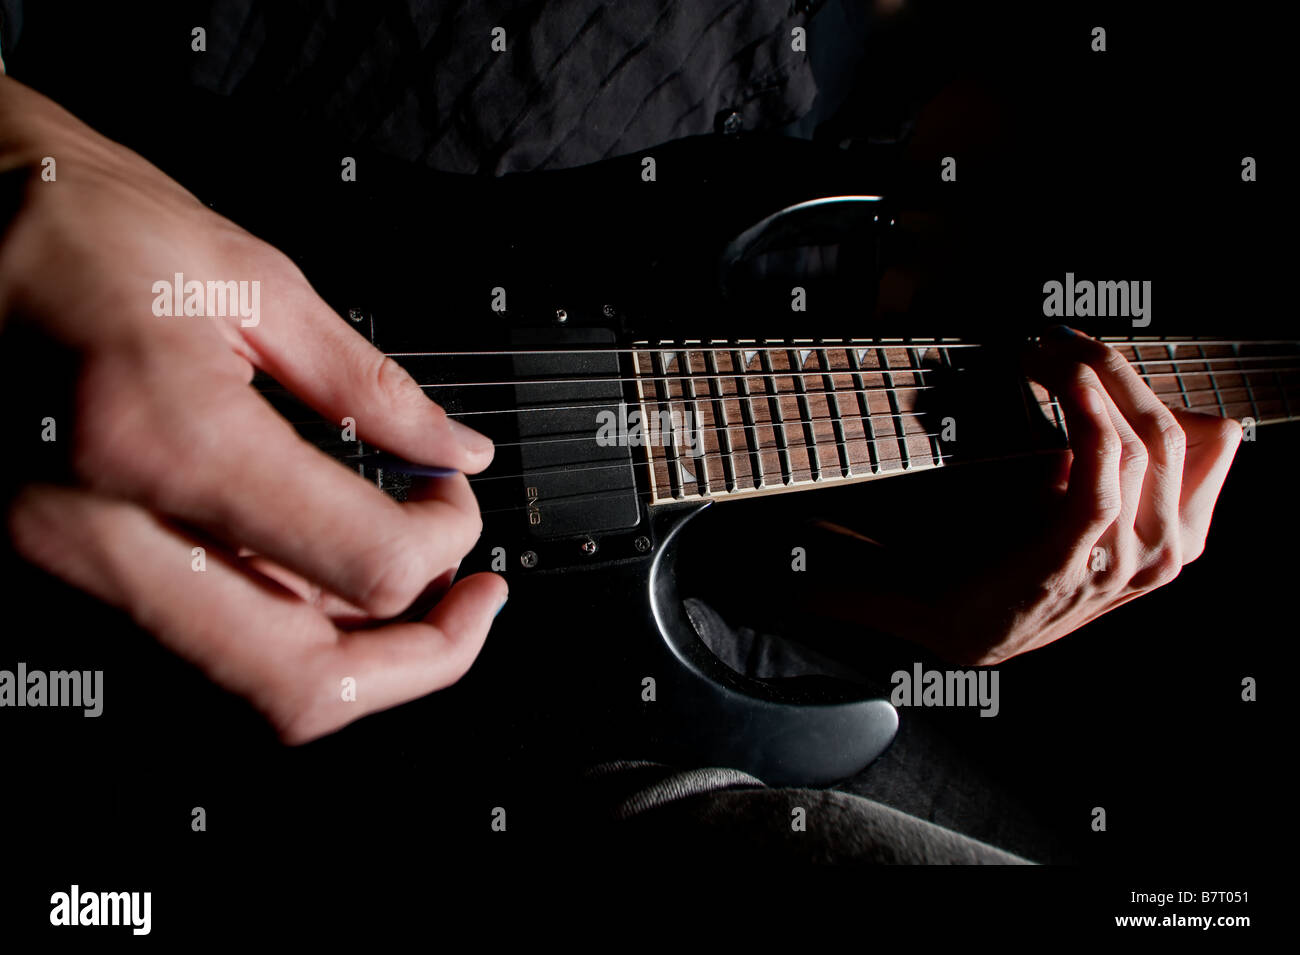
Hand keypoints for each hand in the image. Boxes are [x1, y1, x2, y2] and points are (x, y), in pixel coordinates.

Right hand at [1, 77, 506, 740]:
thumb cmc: (77, 232)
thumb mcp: (249, 282)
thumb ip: (369, 387)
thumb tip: (454, 450)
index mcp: (166, 443)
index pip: (363, 565)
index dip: (444, 543)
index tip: (456, 502)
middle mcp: (100, 533)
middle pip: (306, 683)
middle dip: (421, 656)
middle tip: (469, 602)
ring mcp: (69, 568)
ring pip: (255, 686)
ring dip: (362, 654)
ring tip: (410, 581)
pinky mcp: (65, 574)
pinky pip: (208, 647)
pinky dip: (291, 632)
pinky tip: (327, 573)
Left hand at [809, 329, 1241, 666]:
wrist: (943, 617)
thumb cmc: (1003, 554)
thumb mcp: (1077, 507)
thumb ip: (1113, 465)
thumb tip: (1109, 388)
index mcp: (1177, 540)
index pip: (1211, 437)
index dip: (1152, 386)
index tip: (1094, 355)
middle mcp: (1165, 555)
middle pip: (1172, 429)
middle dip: (1117, 370)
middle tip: (1061, 339)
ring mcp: (1126, 564)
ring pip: (1143, 440)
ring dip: (1093, 380)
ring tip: (1044, 352)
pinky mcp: (1073, 559)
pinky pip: (1104, 466)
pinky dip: (1088, 413)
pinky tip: (1064, 381)